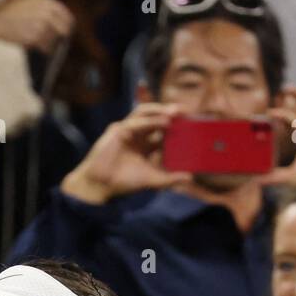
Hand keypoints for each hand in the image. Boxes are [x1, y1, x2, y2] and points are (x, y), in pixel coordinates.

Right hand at [0, 0, 72, 53]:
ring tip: (42, 43)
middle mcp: (46, 13)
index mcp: (46, 3)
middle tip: (58, 40)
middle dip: (61, 36)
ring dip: (51, 44)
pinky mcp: (35, 38)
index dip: (67, 24)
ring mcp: (42, 26)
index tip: (66, 30)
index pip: (65, 15)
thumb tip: (54, 13)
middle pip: (64, 29)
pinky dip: (44, 50)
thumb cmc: (8, 11)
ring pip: (55, 40)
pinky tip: (39, 48)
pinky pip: (47, 48)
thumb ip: (41, 4)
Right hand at [60, 102, 192, 204]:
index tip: (193, 123)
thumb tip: (190, 178)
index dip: (178, 125)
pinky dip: (150, 120)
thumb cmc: (124, 182)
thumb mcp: (152, 180)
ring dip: (160, 110)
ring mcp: (128, 131)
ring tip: (175, 112)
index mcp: (147, 145)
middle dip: (171, 112)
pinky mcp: (118, 130)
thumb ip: (170, 179)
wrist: (102, 185)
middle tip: (186, 111)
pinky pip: (135, 121)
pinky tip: (163, 121)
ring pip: (145, 113)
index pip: (165, 130)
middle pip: (157, 117)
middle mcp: (139, 135)